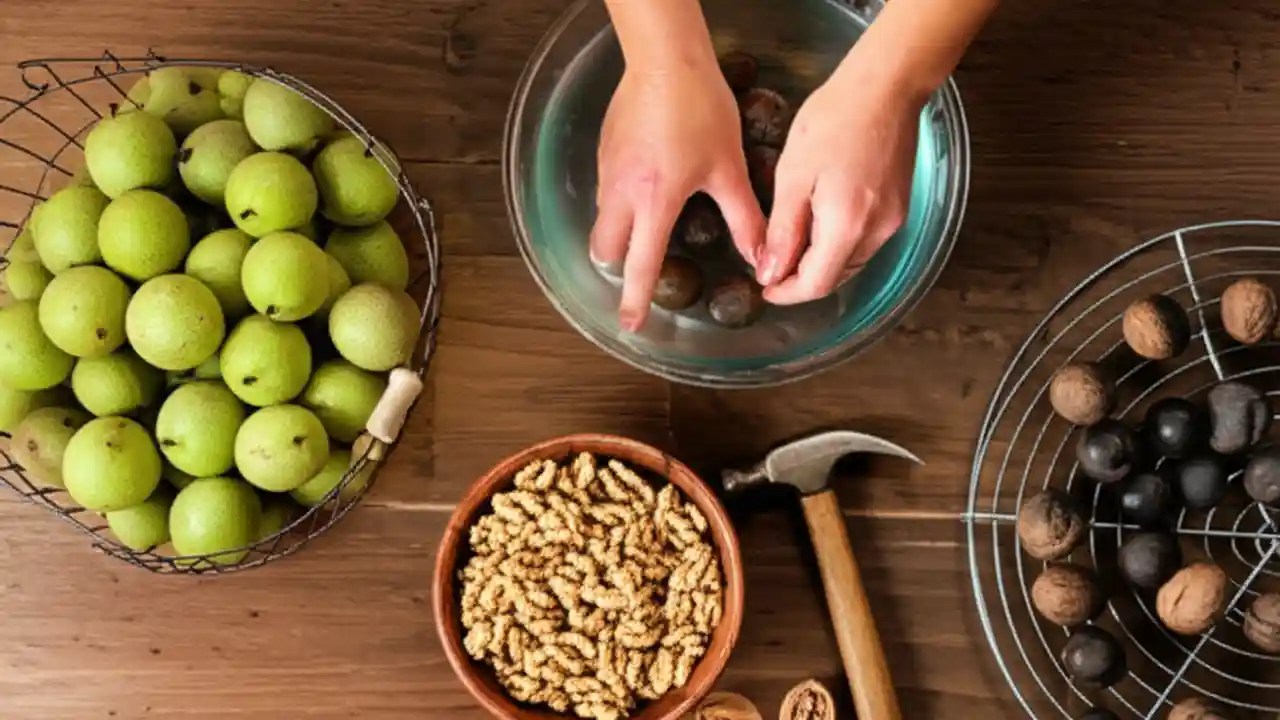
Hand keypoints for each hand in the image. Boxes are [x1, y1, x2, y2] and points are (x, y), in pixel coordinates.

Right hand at [590, 63, 764, 331]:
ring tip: (651, 220)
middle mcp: (622, 192)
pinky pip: (607, 192)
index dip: (636, 298)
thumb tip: (762, 257)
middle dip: (620, 265)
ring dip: (621, 232)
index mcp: (655, 201)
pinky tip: (649, 182)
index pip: (641, 264)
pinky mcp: (604, 153)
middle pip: (606, 250)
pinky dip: (621, 201)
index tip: (631, 324)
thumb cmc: (701, 110)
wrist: (666, 60)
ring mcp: (608, 172)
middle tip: (642, 265)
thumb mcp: (729, 168)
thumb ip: (745, 218)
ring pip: (604, 220)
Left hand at [756, 67, 921, 304]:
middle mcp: (876, 233)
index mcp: (846, 227)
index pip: (816, 284)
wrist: (885, 87)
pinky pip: (866, 242)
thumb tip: (770, 272)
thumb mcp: (792, 176)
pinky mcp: (900, 208)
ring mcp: (893, 222)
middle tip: (772, 266)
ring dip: (821, 264)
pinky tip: (821, 227)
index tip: (764, 287)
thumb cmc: (833, 121)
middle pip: (836, 278)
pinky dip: (840, 245)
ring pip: (852, 263)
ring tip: (792, 247)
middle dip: (802, 280)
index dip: (787, 293)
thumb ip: (783, 231)